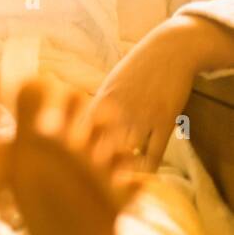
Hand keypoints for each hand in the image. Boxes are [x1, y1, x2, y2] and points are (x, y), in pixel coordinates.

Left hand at [86, 14, 233, 169]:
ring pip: (124, 152)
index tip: (67, 163)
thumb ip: (97, 104)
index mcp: (99, 99)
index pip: (78, 130)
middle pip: (98, 145)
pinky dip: (148, 166)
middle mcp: (116, 109)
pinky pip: (154, 152)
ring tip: (113, 183)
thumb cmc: (137, 68)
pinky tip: (143, 174)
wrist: (169, 51)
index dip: (72, 149)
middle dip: (92, 164)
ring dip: (119, 169)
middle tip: (88, 181)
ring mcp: (140, 116)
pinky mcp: (163, 121)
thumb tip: (80, 121)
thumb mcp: (110, 83)